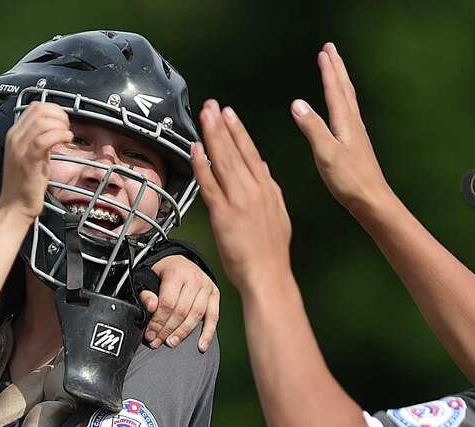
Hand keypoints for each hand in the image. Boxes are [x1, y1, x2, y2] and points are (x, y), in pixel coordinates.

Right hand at [0, 102, 72, 220]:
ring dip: (60, 125)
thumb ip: (39, 139)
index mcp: (14, 135)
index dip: (53, 109)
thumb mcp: (30, 155)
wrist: (15, 205)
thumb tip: (55, 128)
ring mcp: (20, 148)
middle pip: (39, 110)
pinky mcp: (28, 160)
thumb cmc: (24, 184)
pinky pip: (45, 139)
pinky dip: (60, 135)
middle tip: (66, 127)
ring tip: (67, 135)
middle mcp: (14, 138)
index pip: (34, 107)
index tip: (62, 121)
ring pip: (42, 122)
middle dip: (58, 114)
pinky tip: (66, 140)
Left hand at [140, 255, 219, 351]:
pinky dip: (208, 333)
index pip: (168, 303)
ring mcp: (206, 287)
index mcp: (176, 273)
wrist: (180, 260)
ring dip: (183, 333)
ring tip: (171, 342)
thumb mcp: (149, 276)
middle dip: (167, 330)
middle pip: (181, 312)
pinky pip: (213, 317)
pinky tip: (201, 345)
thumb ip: (147, 293)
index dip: (158, 322)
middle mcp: (194, 279)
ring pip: (196, 316)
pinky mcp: (214, 294)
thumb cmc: (164, 271)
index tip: (150, 334)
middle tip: (157, 341)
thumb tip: (151, 307)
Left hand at [192, 100, 292, 289]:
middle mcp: (254, 189)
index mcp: (268, 188)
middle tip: (212, 105)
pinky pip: (210, 184)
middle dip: (222, 125)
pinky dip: (203, 165)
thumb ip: (268, 188)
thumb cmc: (271, 252)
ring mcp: (239, 199)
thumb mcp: (278, 213)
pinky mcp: (224, 213)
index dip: (238, 131)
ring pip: (223, 160)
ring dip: (212, 136)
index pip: (250, 153)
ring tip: (204, 116)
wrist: (268, 274)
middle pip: (235, 150)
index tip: (229, 114)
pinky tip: (196, 149)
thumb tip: (262, 168)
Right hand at [291, 42, 393, 218]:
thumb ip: (312, 127)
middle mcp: (353, 123)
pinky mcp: (355, 142)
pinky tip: (341, 105)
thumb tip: (297, 103)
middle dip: (336, 68)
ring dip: (341, 81)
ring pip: (348, 98)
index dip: (328, 70)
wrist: (371, 199)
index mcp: (345, 122)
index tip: (324, 52)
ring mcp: (356, 132)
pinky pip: (348, 111)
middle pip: (344, 88)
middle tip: (330, 50)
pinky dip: (343, 99)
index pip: (334, 90)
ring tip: (336, 69)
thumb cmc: (349, 180)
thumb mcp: (326, 153)